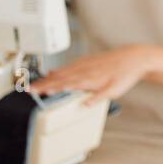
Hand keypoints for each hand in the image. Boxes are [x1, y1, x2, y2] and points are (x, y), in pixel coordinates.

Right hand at [30, 46, 154, 106]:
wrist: (134, 58)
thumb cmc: (125, 74)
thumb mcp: (115, 91)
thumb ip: (98, 98)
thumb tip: (84, 106)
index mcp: (89, 78)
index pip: (65, 85)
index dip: (50, 88)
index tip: (37, 91)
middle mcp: (84, 70)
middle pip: (59, 78)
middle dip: (43, 83)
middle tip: (28, 88)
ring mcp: (85, 64)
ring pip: (62, 71)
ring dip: (48, 77)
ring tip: (35, 82)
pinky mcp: (88, 61)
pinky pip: (69, 66)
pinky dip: (59, 69)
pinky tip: (54, 71)